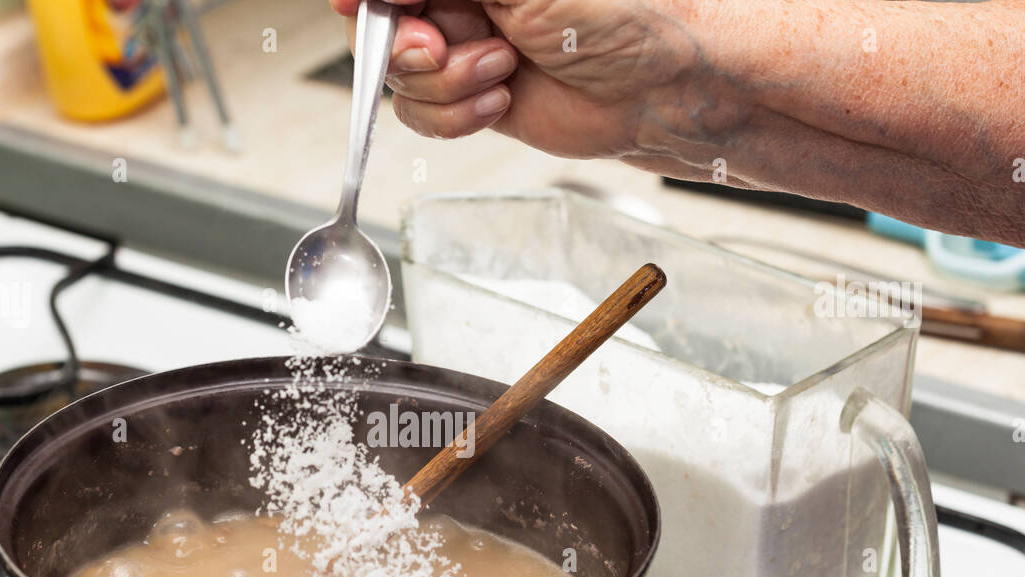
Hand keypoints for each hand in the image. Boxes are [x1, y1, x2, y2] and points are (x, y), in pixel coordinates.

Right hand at [329, 0, 714, 161]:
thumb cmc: (622, 13)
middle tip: (439, 49)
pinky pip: (419, 115)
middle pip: (377, 22)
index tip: (361, 4)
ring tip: (500, 68)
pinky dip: (452, 117)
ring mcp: (463, 44)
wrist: (662, 88)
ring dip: (443, 84)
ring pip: (396, 75)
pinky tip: (497, 101)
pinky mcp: (470, 94)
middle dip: (404, 45)